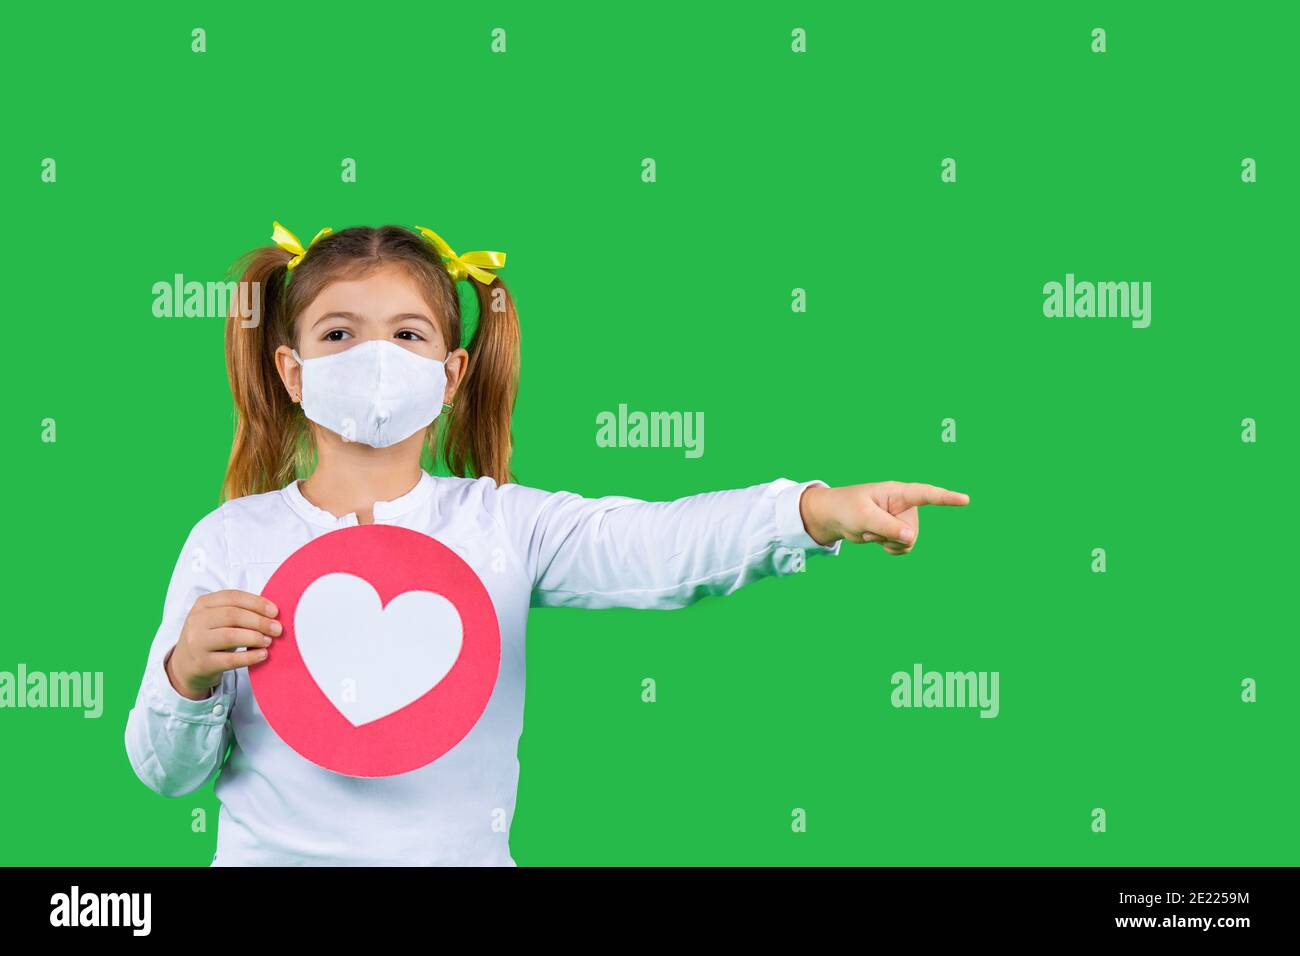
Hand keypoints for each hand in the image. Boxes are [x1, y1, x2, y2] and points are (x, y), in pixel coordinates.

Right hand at [166, 590, 281, 700]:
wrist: (185, 666)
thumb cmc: (211, 637)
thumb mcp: (218, 619)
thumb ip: (240, 611)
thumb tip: (273, 613)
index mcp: (203, 604)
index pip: (233, 597)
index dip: (257, 603)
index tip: (275, 611)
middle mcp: (196, 621)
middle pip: (233, 615)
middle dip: (259, 621)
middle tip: (277, 629)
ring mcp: (197, 643)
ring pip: (230, 636)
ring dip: (255, 638)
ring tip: (269, 641)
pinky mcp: (202, 663)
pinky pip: (230, 660)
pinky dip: (250, 657)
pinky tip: (263, 655)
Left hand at [799, 481, 968, 554]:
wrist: (836, 517)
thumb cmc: (847, 508)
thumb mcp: (864, 517)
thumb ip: (888, 527)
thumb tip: (911, 538)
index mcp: (898, 492)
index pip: (926, 494)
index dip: (946, 498)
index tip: (965, 500)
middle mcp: (905, 505)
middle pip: (911, 530)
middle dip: (889, 534)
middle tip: (869, 525)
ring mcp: (902, 519)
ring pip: (908, 542)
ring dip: (886, 542)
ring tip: (871, 530)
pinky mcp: (898, 532)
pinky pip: (904, 548)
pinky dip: (889, 548)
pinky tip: (877, 539)